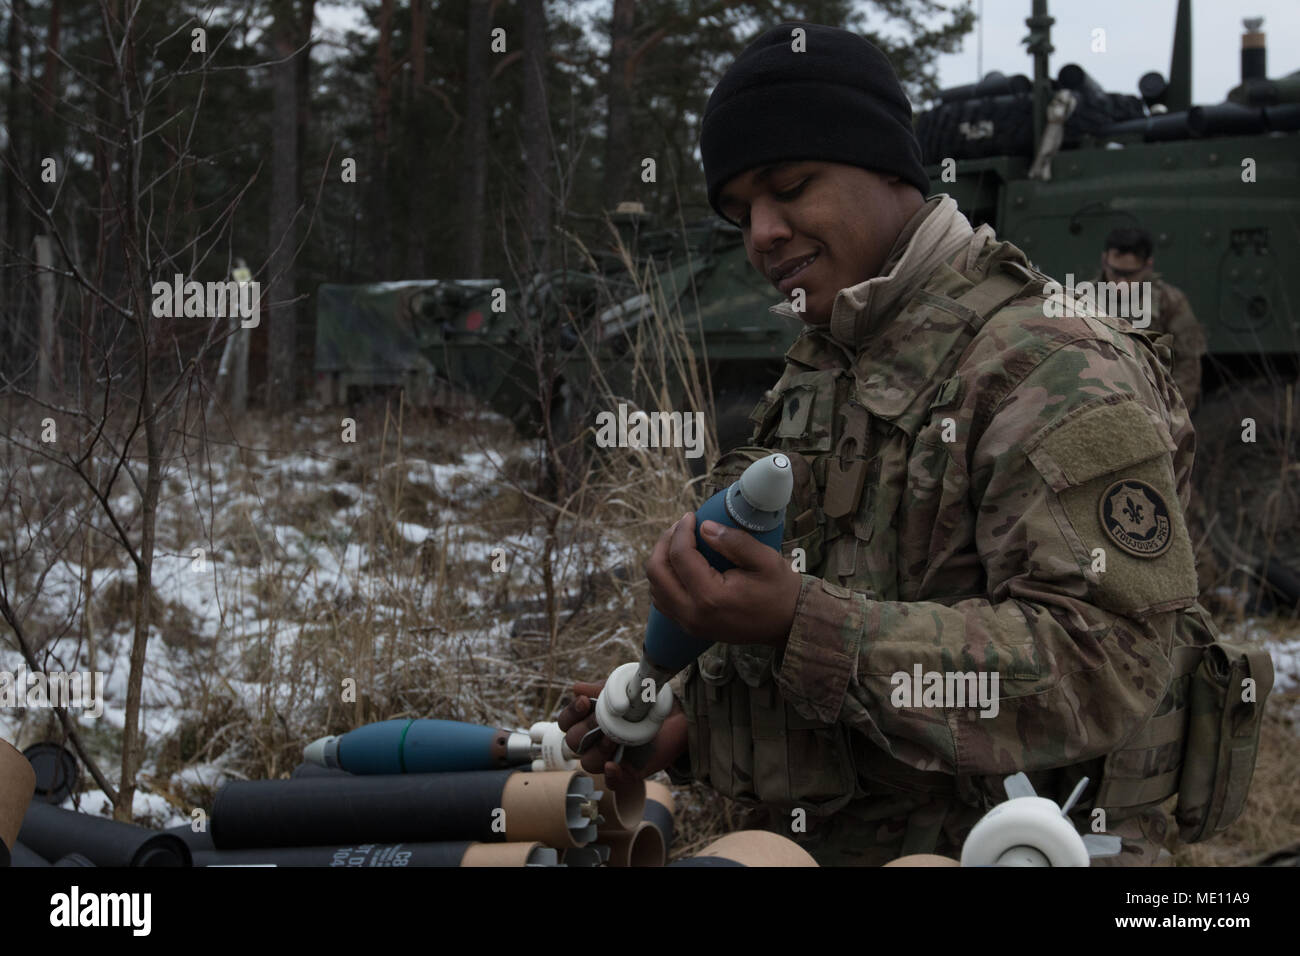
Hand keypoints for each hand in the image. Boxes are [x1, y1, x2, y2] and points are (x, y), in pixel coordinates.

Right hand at [557, 680, 686, 789]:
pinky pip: (612, 782)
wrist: (675, 717)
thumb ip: (601, 690)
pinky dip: (610, 775)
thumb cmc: (644, 702)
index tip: (586, 702)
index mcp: (589, 720)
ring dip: (597, 751)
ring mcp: (610, 757)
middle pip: (573, 743)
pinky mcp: (628, 772)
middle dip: (584, 731)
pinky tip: (612, 765)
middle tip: (600, 720)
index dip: (570, 714)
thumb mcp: (624, 690)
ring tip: (613, 739)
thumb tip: (576, 688)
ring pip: (588, 763)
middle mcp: (595, 741)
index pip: (566, 722)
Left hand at [646, 512, 800, 646]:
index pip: (680, 555)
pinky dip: (665, 580)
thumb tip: (704, 527)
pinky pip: (663, 602)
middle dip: (665, 542)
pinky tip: (680, 565)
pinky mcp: (691, 628)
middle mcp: (693, 614)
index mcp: (710, 597)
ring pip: (655, 588)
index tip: (691, 516)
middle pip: (657, 572)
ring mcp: (689, 624)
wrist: (789, 625)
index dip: (682, 530)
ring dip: (661, 561)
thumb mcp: (766, 560)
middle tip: (680, 526)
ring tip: (679, 542)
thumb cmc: (780, 591)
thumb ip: (734, 542)